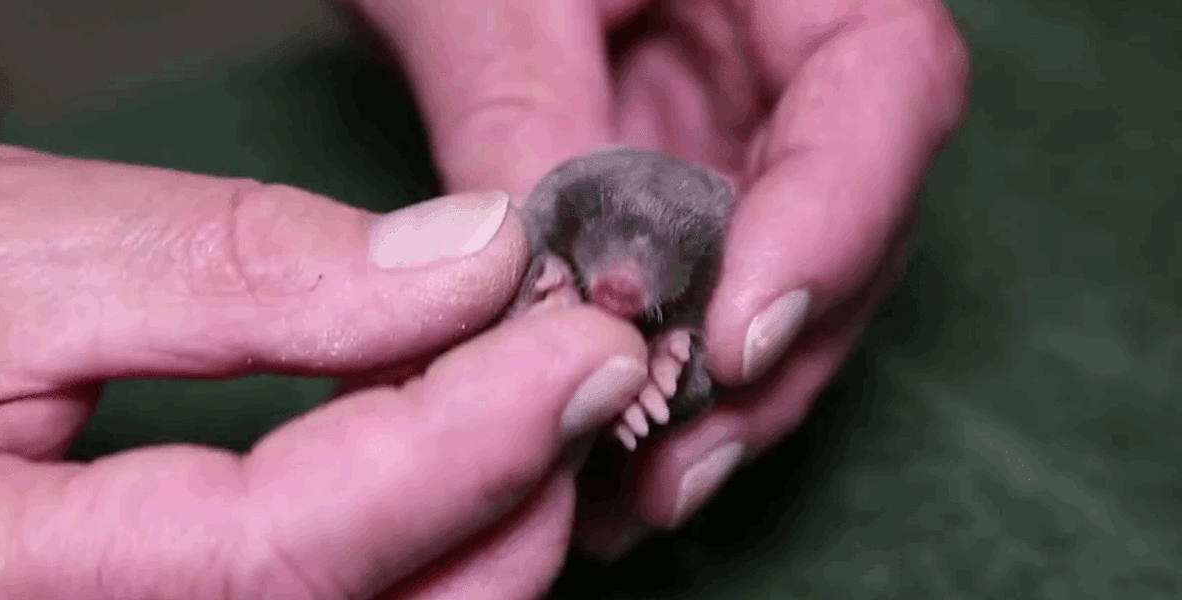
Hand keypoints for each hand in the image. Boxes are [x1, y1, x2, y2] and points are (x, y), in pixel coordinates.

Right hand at [0, 144, 652, 598]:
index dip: (466, 439)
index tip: (581, 338)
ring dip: (490, 531)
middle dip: (509, 505)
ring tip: (524, 392)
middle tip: (571, 364)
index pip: (291, 550)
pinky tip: (446, 452)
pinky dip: (433, 549)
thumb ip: (244, 267)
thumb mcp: (20, 254)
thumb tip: (467, 256)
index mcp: (13, 585)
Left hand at [352, 0, 968, 554]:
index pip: (887, 85)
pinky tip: (604, 463)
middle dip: (771, 359)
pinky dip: (663, 386)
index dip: (836, 222)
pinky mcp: (688, 204)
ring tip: (632, 496)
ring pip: (786, 288)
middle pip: (855, 225)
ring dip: (722, 404)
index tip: (738, 341)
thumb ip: (520, 113)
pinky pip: (703, 300)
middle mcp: (795, 71)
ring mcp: (745, 146)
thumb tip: (533, 293)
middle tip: (674, 464)